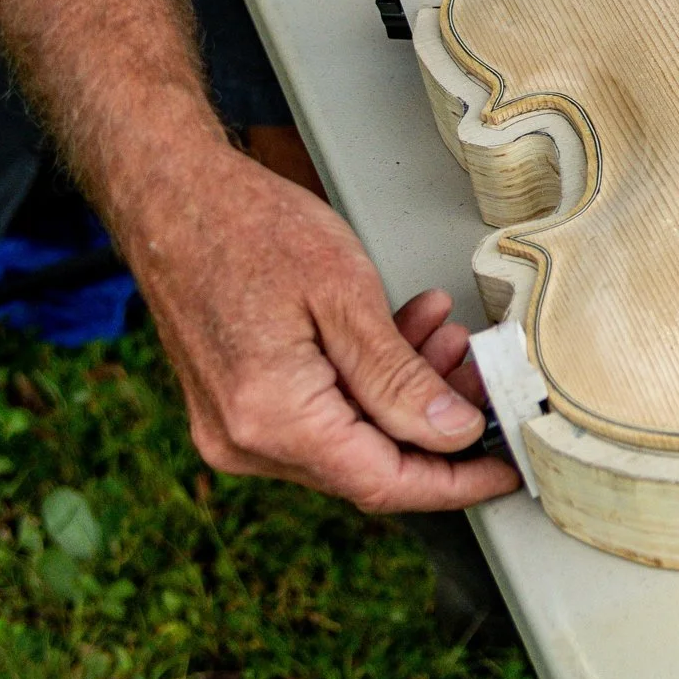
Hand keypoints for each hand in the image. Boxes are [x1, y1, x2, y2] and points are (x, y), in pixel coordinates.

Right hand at [116, 137, 521, 512]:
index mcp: (271, 419)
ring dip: (404, 395)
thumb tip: (452, 432)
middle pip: (369, 464)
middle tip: (482, 372)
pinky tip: (400, 334)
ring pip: (348, 438)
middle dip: (437, 423)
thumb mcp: (344, 293)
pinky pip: (317, 416)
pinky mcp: (235, 407)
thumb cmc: (247, 227)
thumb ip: (399, 376)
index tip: (508, 466)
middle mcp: (245, 441)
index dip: (456, 479)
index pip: (384, 481)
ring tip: (445, 336)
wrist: (170, 197)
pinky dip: (365, 384)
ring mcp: (234, 429)